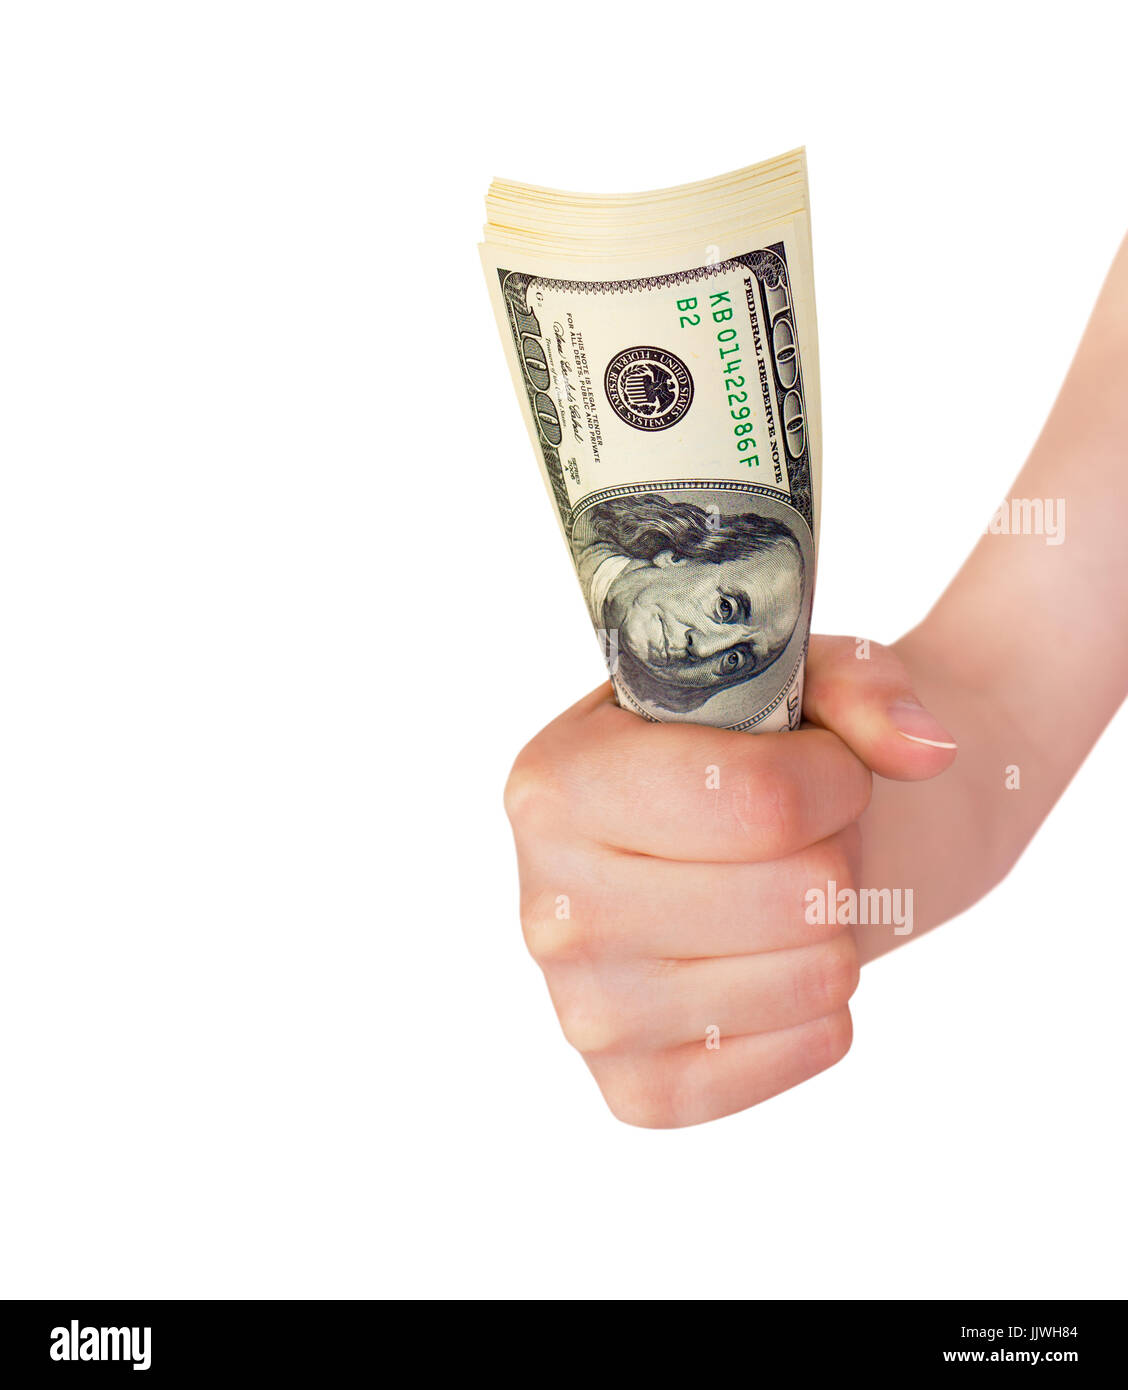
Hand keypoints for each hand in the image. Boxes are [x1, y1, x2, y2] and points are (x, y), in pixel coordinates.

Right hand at [505, 637, 956, 1127]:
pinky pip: (812, 1045)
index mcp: (555, 784)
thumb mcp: (806, 678)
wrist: (747, 851)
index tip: (832, 767)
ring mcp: (588, 1012)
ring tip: (790, 891)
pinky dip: (827, 999)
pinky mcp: (640, 1091)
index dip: (838, 777)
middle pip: (795, 892)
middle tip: (807, 834)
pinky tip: (777, 956)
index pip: (757, 802)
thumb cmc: (761, 755)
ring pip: (813, 970)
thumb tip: (927, 750)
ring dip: (835, 923)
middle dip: (836, 849)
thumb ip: (867, 688)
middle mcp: (552, 906)